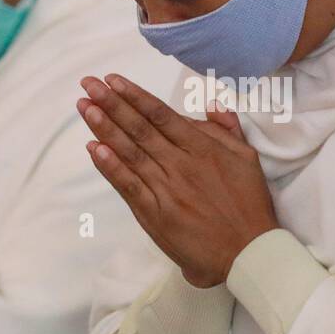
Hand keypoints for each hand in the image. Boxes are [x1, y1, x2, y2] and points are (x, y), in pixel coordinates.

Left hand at [77, 73, 277, 287]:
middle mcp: (181, 164)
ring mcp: (166, 189)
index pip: (162, 115)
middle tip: (88, 84)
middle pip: (140, 128)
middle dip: (111, 104)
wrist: (248, 252)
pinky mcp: (156, 214)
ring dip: (105, 128)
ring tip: (85, 107)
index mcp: (202, 148)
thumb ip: (227, 129)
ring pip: (130, 152)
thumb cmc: (249, 205)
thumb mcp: (247, 158)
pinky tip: (94, 148)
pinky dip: (110, 167)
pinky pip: (129, 186)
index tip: (113, 81)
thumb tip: (211, 105)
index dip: (135, 96)